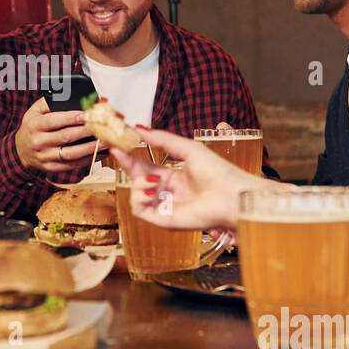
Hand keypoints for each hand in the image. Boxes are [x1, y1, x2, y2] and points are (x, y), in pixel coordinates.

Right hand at [14, 97, 97, 172]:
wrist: (21, 151)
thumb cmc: (32, 127)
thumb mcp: (34, 112)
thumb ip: (48, 102)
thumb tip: (68, 95)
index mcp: (34, 125)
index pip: (54, 121)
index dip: (71, 118)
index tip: (87, 114)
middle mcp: (39, 142)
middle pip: (65, 137)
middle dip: (86, 131)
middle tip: (102, 126)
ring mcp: (46, 157)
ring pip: (71, 154)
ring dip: (90, 148)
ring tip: (106, 141)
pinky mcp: (52, 168)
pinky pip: (72, 165)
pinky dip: (88, 159)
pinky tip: (100, 153)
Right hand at [111, 127, 279, 230]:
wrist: (232, 196)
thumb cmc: (218, 172)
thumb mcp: (187, 149)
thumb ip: (162, 140)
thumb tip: (139, 128)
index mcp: (174, 178)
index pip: (145, 167)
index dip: (131, 156)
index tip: (118, 143)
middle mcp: (167, 193)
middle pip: (137, 179)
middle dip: (126, 165)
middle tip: (116, 150)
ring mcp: (165, 207)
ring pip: (135, 195)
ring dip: (137, 183)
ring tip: (152, 179)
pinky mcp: (163, 220)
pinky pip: (138, 210)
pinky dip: (139, 197)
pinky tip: (152, 189)